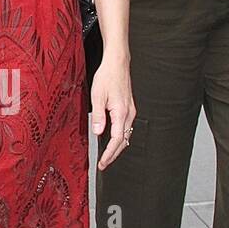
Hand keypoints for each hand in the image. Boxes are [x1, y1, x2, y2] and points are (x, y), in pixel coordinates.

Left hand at [91, 52, 135, 170]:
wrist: (117, 63)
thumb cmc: (107, 76)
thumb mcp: (97, 96)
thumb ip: (98, 116)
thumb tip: (98, 133)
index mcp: (121, 112)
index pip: (117, 140)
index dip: (109, 154)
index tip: (102, 163)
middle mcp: (129, 114)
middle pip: (123, 141)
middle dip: (113, 154)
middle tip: (103, 164)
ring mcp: (130, 111)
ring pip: (126, 134)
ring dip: (117, 147)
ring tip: (106, 155)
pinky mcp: (128, 108)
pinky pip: (125, 127)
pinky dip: (119, 137)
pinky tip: (111, 139)